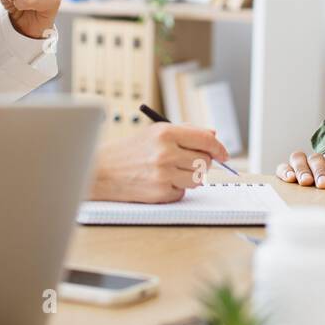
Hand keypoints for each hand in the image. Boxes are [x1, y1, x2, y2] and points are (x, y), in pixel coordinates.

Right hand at [90, 123, 231, 202]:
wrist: (101, 171)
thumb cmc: (128, 150)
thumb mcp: (154, 132)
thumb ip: (185, 131)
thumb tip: (213, 136)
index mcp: (165, 132)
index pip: (206, 140)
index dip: (219, 148)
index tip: (223, 154)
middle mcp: (165, 152)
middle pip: (204, 161)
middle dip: (200, 162)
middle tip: (186, 161)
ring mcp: (163, 174)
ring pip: (197, 179)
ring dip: (189, 177)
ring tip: (171, 171)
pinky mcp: (160, 193)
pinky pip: (182, 192)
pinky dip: (175, 189)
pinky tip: (159, 182)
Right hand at [277, 149, 324, 188]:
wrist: (324, 190)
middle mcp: (315, 161)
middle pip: (316, 158)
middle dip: (320, 171)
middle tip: (324, 184)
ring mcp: (300, 165)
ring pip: (298, 158)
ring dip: (302, 169)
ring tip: (306, 182)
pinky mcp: (286, 172)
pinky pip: (282, 167)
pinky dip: (285, 171)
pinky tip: (289, 179)